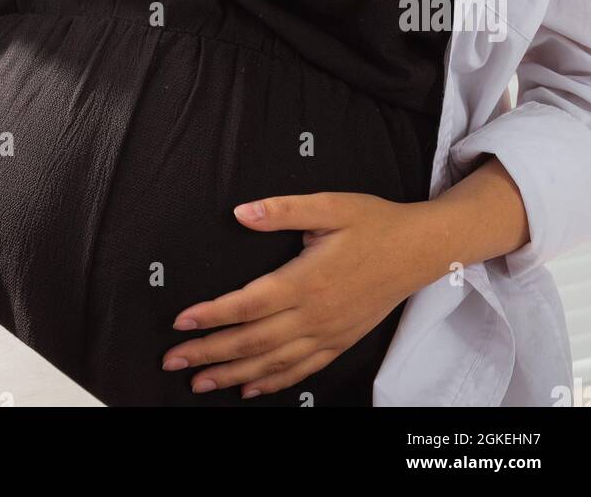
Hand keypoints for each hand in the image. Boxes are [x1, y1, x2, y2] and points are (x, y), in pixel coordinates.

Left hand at [162, 191, 435, 398]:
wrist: (420, 250)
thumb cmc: (374, 223)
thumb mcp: (330, 205)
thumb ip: (283, 210)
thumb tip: (242, 213)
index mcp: (307, 280)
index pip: (248, 305)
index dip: (212, 316)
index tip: (181, 323)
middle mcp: (315, 314)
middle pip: (252, 341)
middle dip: (209, 353)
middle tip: (174, 361)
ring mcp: (328, 333)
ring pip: (273, 362)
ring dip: (233, 374)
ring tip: (200, 383)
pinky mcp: (340, 341)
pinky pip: (301, 370)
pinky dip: (272, 382)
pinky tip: (250, 388)